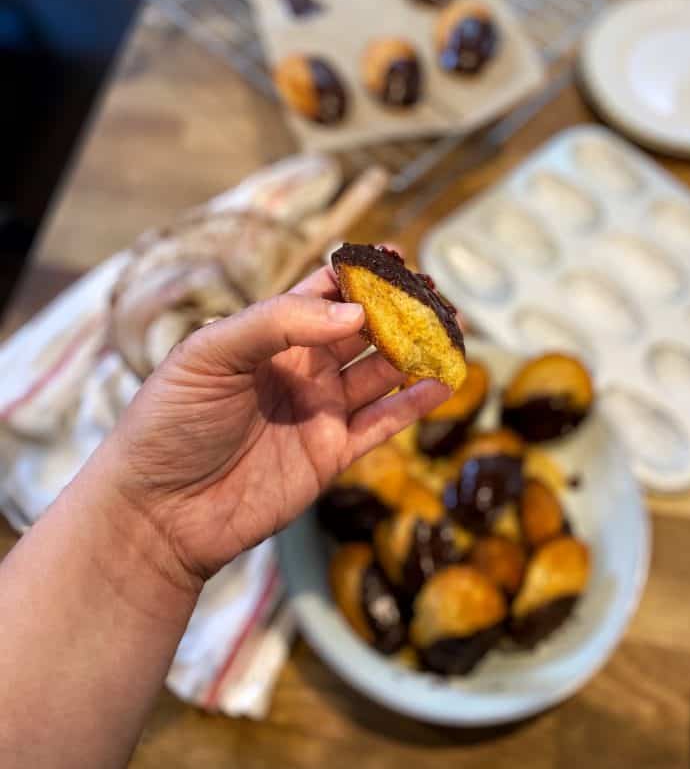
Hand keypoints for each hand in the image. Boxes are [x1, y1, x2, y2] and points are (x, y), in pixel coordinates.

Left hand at [102, 265, 448, 586]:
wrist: (157, 511)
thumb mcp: (210, 354)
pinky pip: (383, 424)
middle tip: (438, 297)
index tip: (398, 257)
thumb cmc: (169, 422)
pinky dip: (414, 405)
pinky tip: (442, 384)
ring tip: (452, 332)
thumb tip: (354, 312)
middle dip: (402, 310)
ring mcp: (319, 411)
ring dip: (417, 352)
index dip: (361, 274)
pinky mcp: (331, 454)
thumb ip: (278, 324)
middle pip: (364, 329)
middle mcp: (301, 368)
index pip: (325, 293)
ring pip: (382, 372)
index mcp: (269, 336)